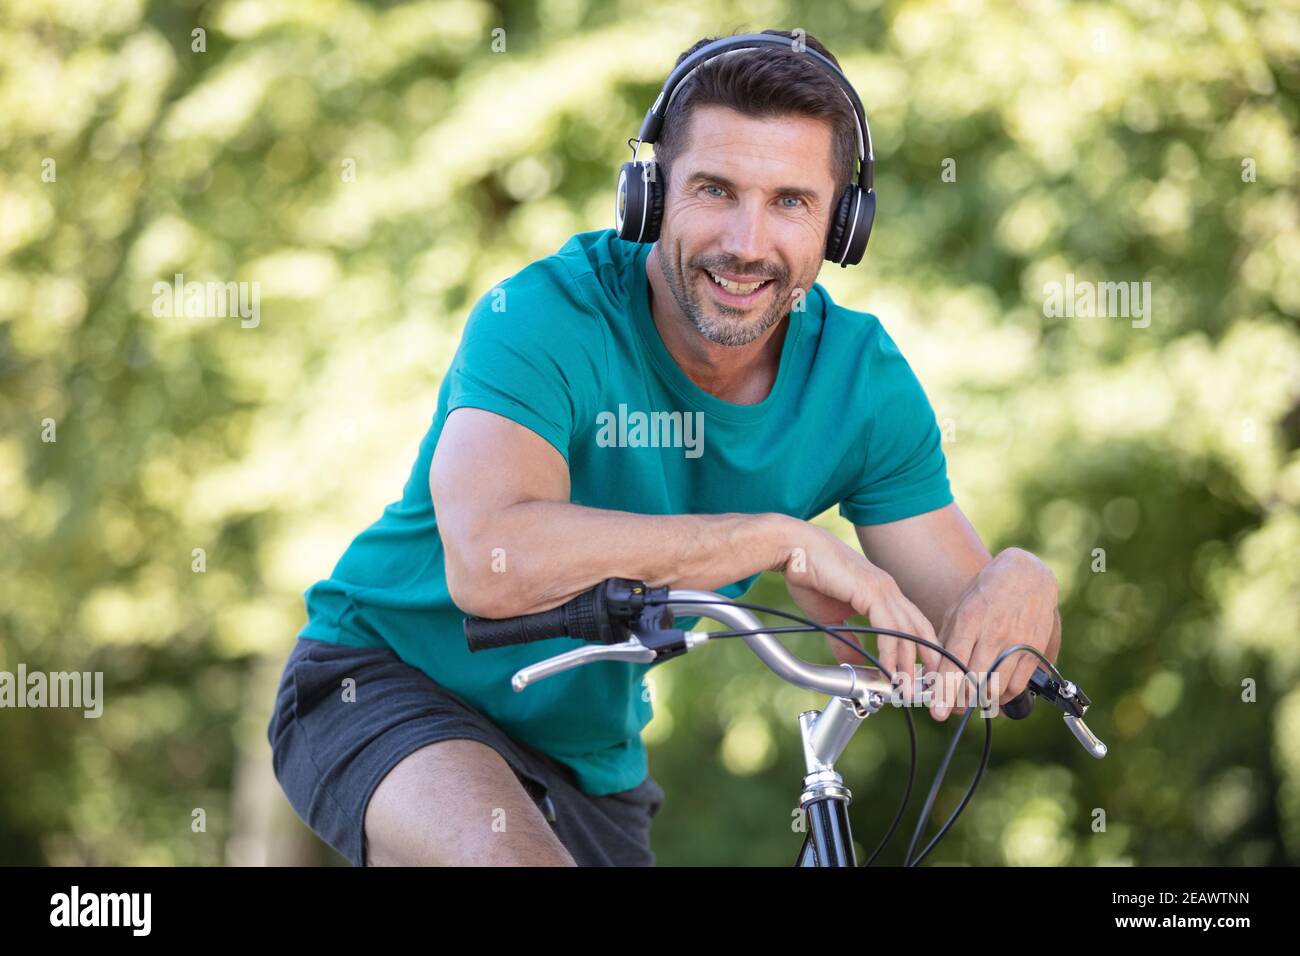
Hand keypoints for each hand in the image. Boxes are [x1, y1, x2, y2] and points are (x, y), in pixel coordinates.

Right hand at [780, 522, 940, 703]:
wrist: (794, 550)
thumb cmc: (809, 576)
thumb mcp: (830, 618)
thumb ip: (845, 640)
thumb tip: (853, 662)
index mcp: (883, 593)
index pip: (913, 625)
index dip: (922, 650)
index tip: (922, 675)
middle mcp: (889, 590)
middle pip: (920, 629)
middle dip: (926, 661)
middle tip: (927, 690)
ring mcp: (883, 588)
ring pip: (907, 632)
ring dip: (908, 664)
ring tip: (907, 690)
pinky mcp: (871, 590)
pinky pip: (889, 627)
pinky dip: (890, 652)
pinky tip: (889, 671)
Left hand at [930, 548, 1061, 720]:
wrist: (1026, 575)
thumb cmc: (985, 592)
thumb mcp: (958, 608)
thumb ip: (946, 639)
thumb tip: (932, 671)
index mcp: (969, 621)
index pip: (953, 664)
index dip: (944, 692)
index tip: (937, 712)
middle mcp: (993, 634)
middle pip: (974, 681)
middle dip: (960, 702)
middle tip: (951, 708)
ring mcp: (1016, 644)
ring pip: (996, 688)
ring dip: (981, 702)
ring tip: (971, 701)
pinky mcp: (1033, 651)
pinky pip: (1017, 686)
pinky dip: (1003, 697)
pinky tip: (994, 695)